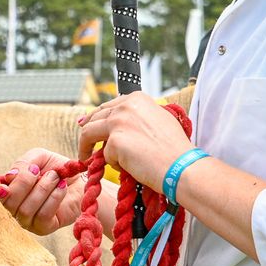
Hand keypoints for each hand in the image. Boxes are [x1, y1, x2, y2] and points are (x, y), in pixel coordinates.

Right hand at [0, 148, 82, 234]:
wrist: (81, 179)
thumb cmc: (56, 169)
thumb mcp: (38, 158)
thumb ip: (22, 163)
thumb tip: (11, 176)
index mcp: (9, 193)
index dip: (0, 190)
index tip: (12, 177)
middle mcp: (14, 209)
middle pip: (8, 205)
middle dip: (24, 184)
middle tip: (39, 171)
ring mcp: (28, 221)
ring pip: (25, 210)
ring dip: (42, 188)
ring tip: (55, 177)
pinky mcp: (44, 228)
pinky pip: (42, 215)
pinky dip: (54, 198)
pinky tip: (61, 188)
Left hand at [77, 94, 193, 192]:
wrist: (181, 165)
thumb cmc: (174, 148)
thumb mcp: (157, 120)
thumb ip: (136, 118)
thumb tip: (116, 125)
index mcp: (136, 99)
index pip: (107, 106)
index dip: (95, 117)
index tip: (87, 124)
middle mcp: (125, 106)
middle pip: (94, 118)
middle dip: (86, 132)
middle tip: (83, 146)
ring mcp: (118, 122)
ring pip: (88, 134)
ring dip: (86, 147)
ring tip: (86, 158)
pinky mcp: (114, 141)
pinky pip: (104, 155)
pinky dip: (114, 163)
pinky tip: (129, 167)